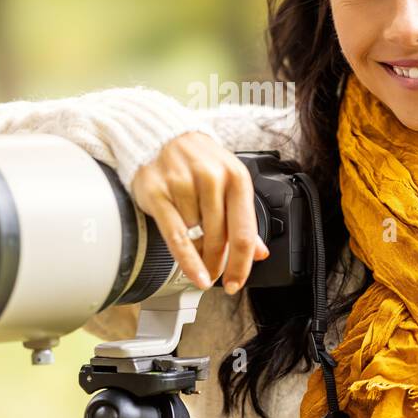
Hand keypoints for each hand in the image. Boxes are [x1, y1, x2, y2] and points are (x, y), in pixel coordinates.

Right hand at [131, 131, 269, 294]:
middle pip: (220, 238)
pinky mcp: (158, 191)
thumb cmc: (199, 161)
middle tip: (215, 274)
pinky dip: (186, 259)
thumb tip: (259, 252)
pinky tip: (194, 273)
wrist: (162, 134)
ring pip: (196, 235)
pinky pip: (176, 236)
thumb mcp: (229, 182)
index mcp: (236, 176)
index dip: (242, 263)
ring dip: (195, 243)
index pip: (243, 231)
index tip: (236, 282)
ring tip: (191, 227)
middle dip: (218, 263)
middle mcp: (211, 177)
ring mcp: (183, 183)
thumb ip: (243, 218)